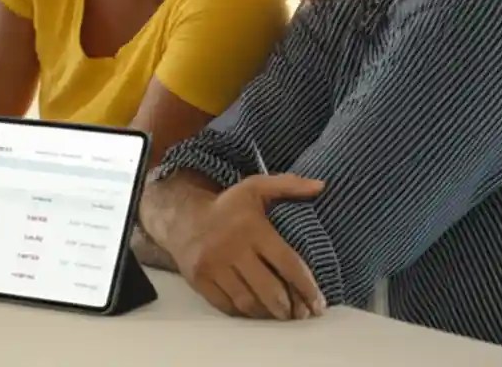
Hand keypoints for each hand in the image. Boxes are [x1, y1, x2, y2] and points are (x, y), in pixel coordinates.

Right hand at [172, 173, 326, 320]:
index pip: (287, 263)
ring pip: (248, 302)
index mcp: (252, 228)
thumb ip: (289, 185)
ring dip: (268, 314)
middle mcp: (232, 248)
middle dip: (289, 307)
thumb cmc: (225, 205)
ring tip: (281, 316)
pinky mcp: (199, 280)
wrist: (180, 216)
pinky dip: (244, 313)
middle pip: (269, 289)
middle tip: (300, 314)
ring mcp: (213, 266)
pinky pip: (226, 306)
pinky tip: (256, 313)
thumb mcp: (255, 188)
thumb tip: (322, 186)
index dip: (306, 287)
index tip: (318, 304)